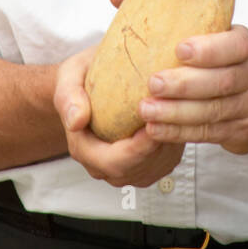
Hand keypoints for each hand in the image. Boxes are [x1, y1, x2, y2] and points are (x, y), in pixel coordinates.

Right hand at [53, 0, 184, 187]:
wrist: (84, 83)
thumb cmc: (78, 79)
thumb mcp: (68, 78)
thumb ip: (69, 98)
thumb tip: (76, 120)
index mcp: (84, 149)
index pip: (115, 162)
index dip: (140, 148)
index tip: (156, 123)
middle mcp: (103, 165)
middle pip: (137, 170)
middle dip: (159, 147)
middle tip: (176, 116)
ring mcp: (123, 166)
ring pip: (153, 169)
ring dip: (169, 147)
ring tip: (179, 116)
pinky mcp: (141, 162)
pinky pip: (162, 164)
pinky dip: (173, 146)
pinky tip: (178, 122)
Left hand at [137, 25, 247, 154]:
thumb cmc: (223, 57)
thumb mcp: (211, 31)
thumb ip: (165, 8)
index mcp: (244, 45)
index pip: (235, 45)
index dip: (209, 49)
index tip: (179, 49)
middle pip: (222, 82)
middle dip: (185, 84)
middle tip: (153, 82)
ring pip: (213, 111)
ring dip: (176, 113)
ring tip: (146, 109)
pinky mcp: (238, 131)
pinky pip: (208, 133)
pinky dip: (179, 132)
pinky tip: (154, 129)